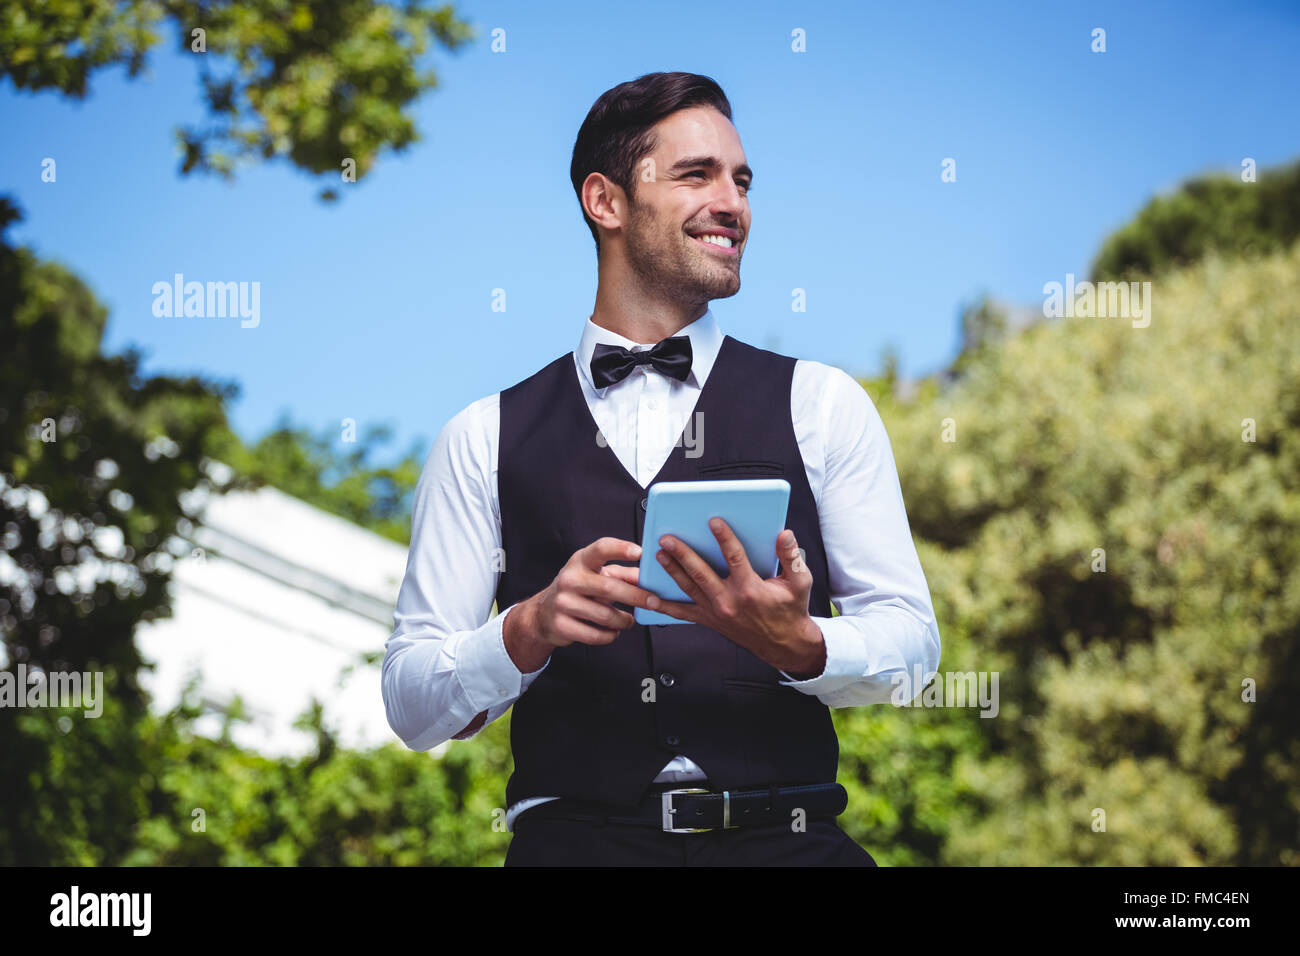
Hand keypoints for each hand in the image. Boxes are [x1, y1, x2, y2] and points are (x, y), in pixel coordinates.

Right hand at [504, 537, 662, 671]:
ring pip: (605, 616)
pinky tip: (612, 631)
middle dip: (636, 596)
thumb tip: (647, 578)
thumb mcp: (596, 575)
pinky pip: (596, 635)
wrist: (543, 613)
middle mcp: (569, 579)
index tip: (640, 553)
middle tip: (654, 602)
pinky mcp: (562, 626)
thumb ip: (623, 574)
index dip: (621, 549)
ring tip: (628, 620)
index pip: (601, 548)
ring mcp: (563, 603)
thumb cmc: (578, 589)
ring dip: (624, 620)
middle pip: (609, 587)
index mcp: (580, 561)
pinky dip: (610, 635)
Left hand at [652, 518, 826, 677]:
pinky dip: (665, 607)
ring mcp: (717, 612)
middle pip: (701, 572)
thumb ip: (791, 557)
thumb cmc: (790, 611)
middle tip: (668, 538)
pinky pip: (683, 614)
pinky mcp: (710, 620)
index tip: (714, 521)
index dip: (724, 538)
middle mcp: (730, 601)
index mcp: (751, 589)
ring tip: (659, 554)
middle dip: (682, 554)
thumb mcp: (799, 583)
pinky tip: (650, 598)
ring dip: (671, 571)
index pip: (734, 558)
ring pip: (688, 588)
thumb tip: (784, 534)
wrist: (783, 644)